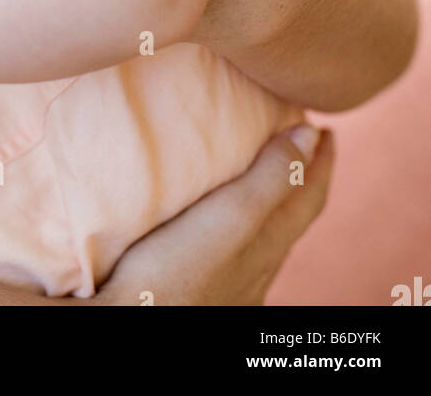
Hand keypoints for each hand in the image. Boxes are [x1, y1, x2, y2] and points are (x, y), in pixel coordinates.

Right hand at [93, 124, 332, 304]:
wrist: (128, 325)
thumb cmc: (173, 275)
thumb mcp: (229, 217)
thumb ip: (270, 178)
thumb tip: (312, 132)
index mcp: (268, 246)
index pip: (309, 199)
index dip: (321, 163)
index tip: (326, 130)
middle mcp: (258, 271)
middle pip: (291, 220)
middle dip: (298, 180)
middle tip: (299, 146)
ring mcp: (234, 290)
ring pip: (265, 241)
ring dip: (271, 206)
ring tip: (261, 181)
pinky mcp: (205, 298)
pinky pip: (239, 257)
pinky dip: (244, 230)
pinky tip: (220, 234)